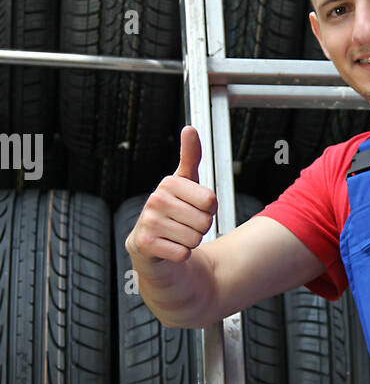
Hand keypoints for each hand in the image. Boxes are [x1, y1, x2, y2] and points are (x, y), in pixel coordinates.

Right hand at [126, 126, 217, 263]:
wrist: (153, 248)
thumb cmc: (174, 213)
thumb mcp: (185, 184)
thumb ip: (190, 157)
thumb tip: (189, 128)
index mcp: (168, 183)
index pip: (211, 201)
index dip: (209, 210)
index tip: (194, 208)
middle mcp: (155, 199)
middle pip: (204, 221)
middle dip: (200, 228)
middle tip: (184, 225)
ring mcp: (148, 222)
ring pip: (194, 238)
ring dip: (191, 242)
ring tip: (176, 236)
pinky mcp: (145, 244)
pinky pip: (182, 253)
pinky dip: (181, 255)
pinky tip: (169, 248)